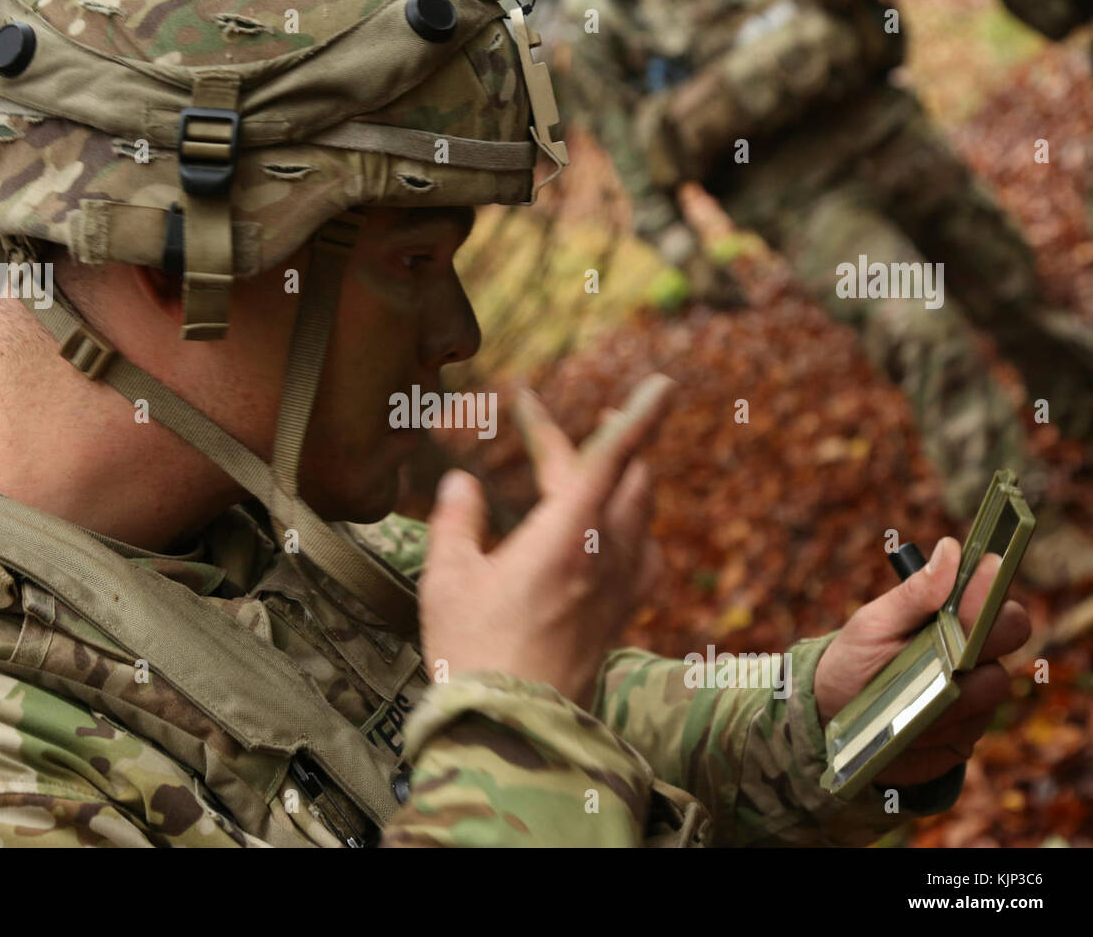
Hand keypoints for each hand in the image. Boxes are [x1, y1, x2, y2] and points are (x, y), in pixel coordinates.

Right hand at [417, 375, 673, 708]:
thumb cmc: (475, 652)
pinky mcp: (620, 614)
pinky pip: (645, 556)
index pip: (612, 457)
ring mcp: (619, 586)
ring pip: (641, 513)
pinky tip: (625, 534)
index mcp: (566, 533)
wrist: (514, 728)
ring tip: (606, 461)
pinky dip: (635, 528)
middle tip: (580, 422)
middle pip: (629, 477)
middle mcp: (605, 554)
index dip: (640, 415)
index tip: (663, 383)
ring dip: (626, 479)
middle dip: (612, 440)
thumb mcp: (447, 578)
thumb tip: (461, 483)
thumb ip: (455, 520)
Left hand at [814, 537, 1031, 787]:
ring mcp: (974, 700)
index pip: (999, 603)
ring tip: (902, 695)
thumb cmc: (856, 658)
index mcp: (957, 622)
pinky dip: (932, 728)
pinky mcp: (962, 738)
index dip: (992, 593)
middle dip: (977, 644)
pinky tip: (905, 727)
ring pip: (988, 691)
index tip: (978, 581)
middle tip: (943, 651)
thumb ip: (914, 594)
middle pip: (1009, 641)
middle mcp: (976, 657)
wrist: (831, 714)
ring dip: (946, 691)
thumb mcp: (875, 623)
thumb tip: (950, 549)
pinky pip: (965, 733)